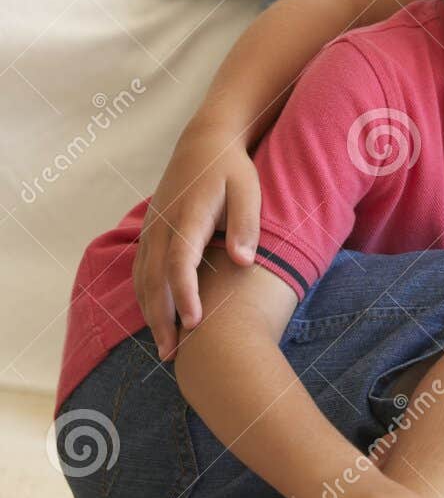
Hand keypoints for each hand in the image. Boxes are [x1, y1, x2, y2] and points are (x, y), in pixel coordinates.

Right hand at [133, 123, 261, 361]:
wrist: (204, 142)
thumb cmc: (232, 170)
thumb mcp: (248, 190)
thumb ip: (246, 224)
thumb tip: (244, 261)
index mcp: (188, 216)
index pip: (180, 262)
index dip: (184, 294)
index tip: (194, 324)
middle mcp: (163, 225)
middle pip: (154, 279)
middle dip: (161, 319)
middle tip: (173, 355)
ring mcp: (152, 229)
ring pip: (142, 279)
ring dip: (150, 314)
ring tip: (165, 349)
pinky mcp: (150, 232)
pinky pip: (140, 271)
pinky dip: (145, 298)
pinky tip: (156, 321)